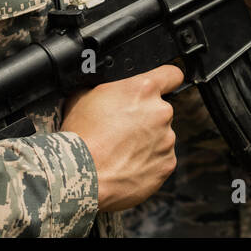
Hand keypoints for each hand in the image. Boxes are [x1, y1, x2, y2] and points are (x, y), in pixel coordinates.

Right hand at [62, 64, 181, 211]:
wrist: (80, 175)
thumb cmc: (79, 137)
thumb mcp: (83, 97)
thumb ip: (106, 88)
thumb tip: (107, 89)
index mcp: (143, 90)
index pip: (172, 74)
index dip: (166, 80)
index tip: (162, 87)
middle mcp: (161, 112)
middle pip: (161, 110)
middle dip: (146, 118)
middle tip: (123, 131)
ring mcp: (166, 140)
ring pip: (161, 137)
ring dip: (147, 142)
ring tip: (121, 152)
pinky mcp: (167, 164)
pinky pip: (161, 160)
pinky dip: (149, 163)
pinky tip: (127, 166)